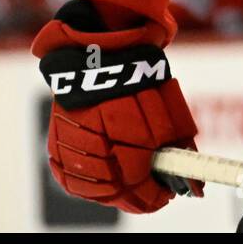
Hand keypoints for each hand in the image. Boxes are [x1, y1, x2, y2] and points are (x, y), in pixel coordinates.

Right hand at [35, 0, 202, 212]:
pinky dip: (87, 183)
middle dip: (137, 196)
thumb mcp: (166, 103)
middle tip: (150, 194)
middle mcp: (95, 138)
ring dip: (111, 193)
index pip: (140, 182)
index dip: (156, 193)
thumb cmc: (139, 73)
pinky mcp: (55, 140)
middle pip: (115, 190)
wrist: (99, 47)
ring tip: (128, 188)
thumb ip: (175, 142)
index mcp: (125, 129)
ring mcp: (71, 141)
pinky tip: (103, 182)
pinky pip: (69, 176)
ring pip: (91, 187)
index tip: (165, 194)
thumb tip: (187, 175)